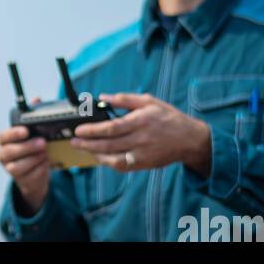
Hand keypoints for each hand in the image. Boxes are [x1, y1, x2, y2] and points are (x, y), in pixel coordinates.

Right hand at [0, 98, 48, 214]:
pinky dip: (40, 169)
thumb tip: (36, 99)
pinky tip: (46, 163)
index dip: (13, 133)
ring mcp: (10, 169)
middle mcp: (4, 155)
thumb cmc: (32, 149)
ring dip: (34, 159)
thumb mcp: (33, 132)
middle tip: (42, 143)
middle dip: (27, 147)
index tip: (25, 131)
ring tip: (45, 154)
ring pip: (18, 166)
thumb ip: (33, 116)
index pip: (3, 136)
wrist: (34, 173)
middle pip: (9, 152)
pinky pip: (29, 176)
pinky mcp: (20, 180)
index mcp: (5, 141)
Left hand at [70, 93, 211, 175]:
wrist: (189, 139)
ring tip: (82, 149)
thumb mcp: (149, 101)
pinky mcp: (144, 164)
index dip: (93, 130)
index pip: (112, 128)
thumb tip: (103, 97)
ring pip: (113, 158)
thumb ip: (125, 99)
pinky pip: (122, 166)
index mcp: (141, 121)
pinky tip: (99, 157)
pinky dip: (108, 163)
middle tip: (73, 141)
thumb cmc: (168, 117)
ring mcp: (142, 154)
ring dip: (95, 155)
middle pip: (109, 144)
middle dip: (88, 144)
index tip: (79, 129)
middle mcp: (141, 139)